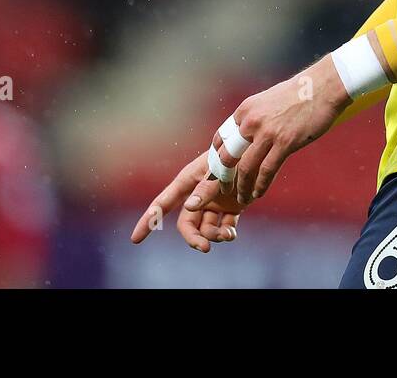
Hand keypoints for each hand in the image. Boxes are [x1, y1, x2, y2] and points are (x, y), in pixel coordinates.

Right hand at [130, 150, 246, 252]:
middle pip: (187, 223)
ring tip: (227, 235)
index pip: (163, 202)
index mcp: (189, 179)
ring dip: (213, 236)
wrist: (262, 148)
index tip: (135, 239)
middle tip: (204, 248)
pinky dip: (227, 234)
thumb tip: (190, 207)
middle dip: (193, 238)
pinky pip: (224, 227)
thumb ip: (206, 188)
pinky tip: (231, 234)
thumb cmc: (237, 152)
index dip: (148, 220)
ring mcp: (215, 201)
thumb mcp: (221, 167)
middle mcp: (199, 193)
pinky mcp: (232, 206)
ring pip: (206, 228)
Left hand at [189, 56, 351, 209]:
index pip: (220, 140)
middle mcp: (251, 121)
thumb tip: (248, 136)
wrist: (322, 86)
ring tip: (242, 199)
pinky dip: (260, 185)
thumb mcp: (267, 101)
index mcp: (244, 110)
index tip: (218, 172)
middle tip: (223, 191)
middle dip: (222, 178)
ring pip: (245, 168)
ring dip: (241, 187)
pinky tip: (258, 193)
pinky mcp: (285, 142)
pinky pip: (267, 170)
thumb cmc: (298, 94)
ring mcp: (267, 132)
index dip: (217, 159)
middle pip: (227, 157)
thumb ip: (255, 118)